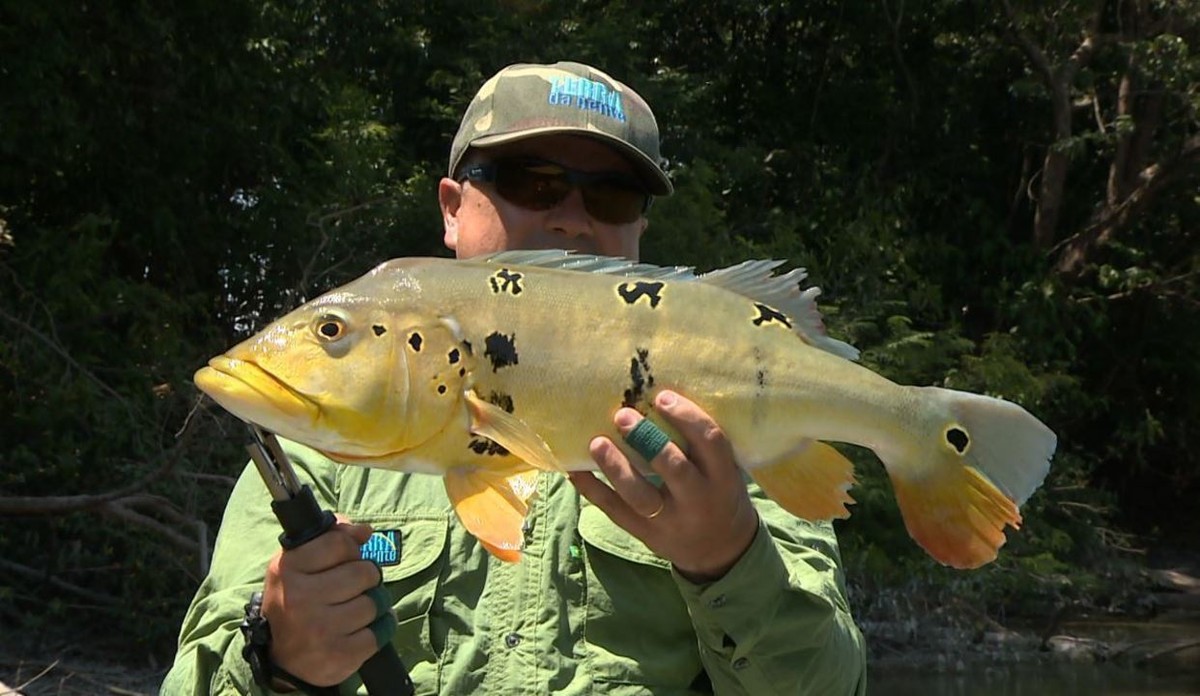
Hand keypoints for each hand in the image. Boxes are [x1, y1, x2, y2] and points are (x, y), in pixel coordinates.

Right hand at [261, 516, 382, 686]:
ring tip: (356, 609)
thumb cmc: (296, 601)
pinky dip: (380, 628)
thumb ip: (331, 537)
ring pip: (374, 602)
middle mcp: (300, 599)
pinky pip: (381, 630)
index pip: (339, 542)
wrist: (284, 659)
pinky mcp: (339, 655)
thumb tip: (364, 530)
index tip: (345, 560)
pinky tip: (363, 629)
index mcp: (287, 569)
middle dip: (366, 578)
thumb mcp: (300, 563)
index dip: (350, 549)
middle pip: (364, 572)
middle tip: (352, 588)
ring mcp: (320, 629)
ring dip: (374, 604)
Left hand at [569, 390, 758, 582]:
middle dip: (647, 439)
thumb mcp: (725, 471)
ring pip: (640, 495)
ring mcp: (670, 521)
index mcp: (724, 478)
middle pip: (674, 469)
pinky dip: (592, 489)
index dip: (687, 417)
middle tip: (623, 415)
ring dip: (615, 467)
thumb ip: (701, 445)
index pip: (711, 442)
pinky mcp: (645, 535)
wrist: (720, 551)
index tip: (662, 397)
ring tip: (596, 442)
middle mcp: (699, 500)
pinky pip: (614, 511)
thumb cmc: (719, 494)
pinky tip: (575, 469)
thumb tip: (656, 399)